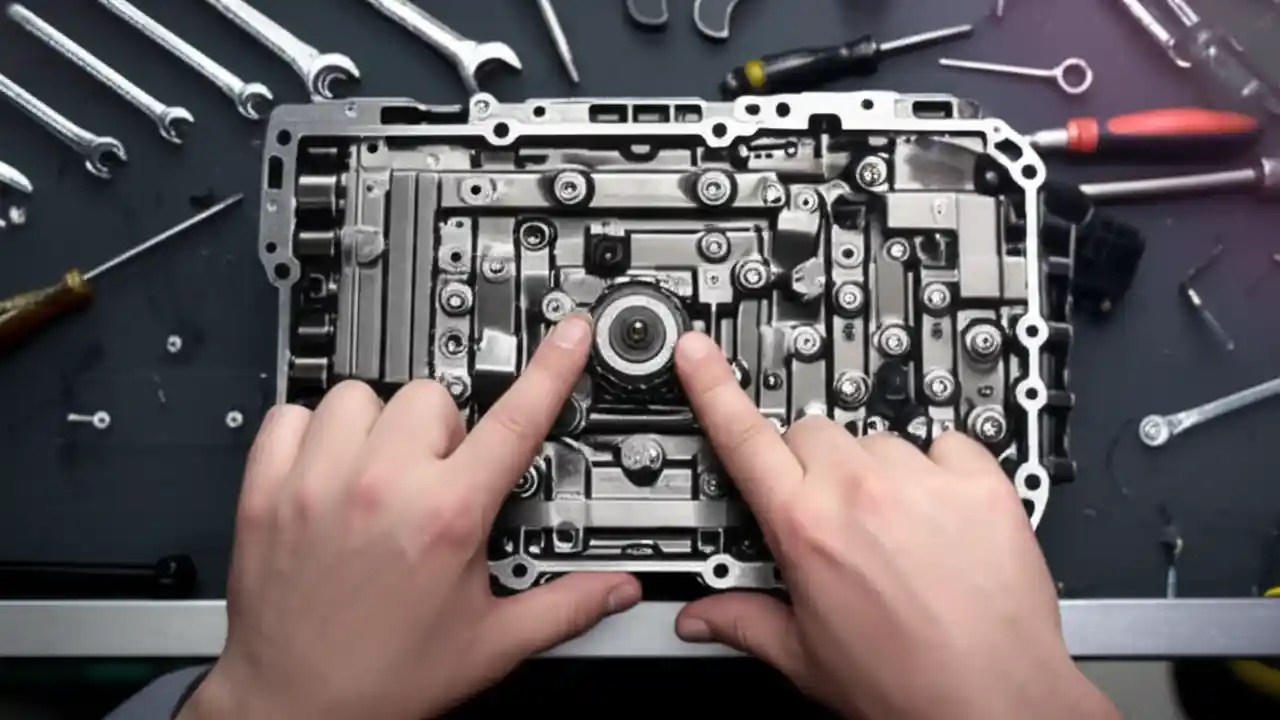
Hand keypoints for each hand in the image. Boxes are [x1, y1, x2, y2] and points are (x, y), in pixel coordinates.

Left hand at [181, 315, 640, 719]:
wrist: (294, 709)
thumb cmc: (384, 679)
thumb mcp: (491, 645)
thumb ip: (565, 607)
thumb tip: (618, 590)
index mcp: (447, 517)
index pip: (516, 421)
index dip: (552, 369)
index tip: (567, 335)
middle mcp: (382, 487)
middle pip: (433, 396)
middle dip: (447, 431)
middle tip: (440, 478)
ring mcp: (318, 482)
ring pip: (362, 395)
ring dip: (380, 424)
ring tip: (383, 470)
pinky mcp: (267, 490)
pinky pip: (291, 414)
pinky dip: (312, 430)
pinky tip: (328, 468)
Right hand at [671, 332, 1118, 719]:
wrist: (994, 705)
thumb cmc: (905, 686)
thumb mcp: (805, 657)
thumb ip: (743, 622)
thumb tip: (698, 618)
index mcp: (804, 529)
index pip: (742, 439)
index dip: (713, 388)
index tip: (698, 352)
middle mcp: (859, 492)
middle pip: (812, 432)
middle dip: (812, 463)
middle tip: (834, 514)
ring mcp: (922, 480)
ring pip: (878, 438)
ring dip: (879, 471)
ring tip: (900, 528)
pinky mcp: (980, 481)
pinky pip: (948, 442)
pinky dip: (942, 469)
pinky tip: (945, 515)